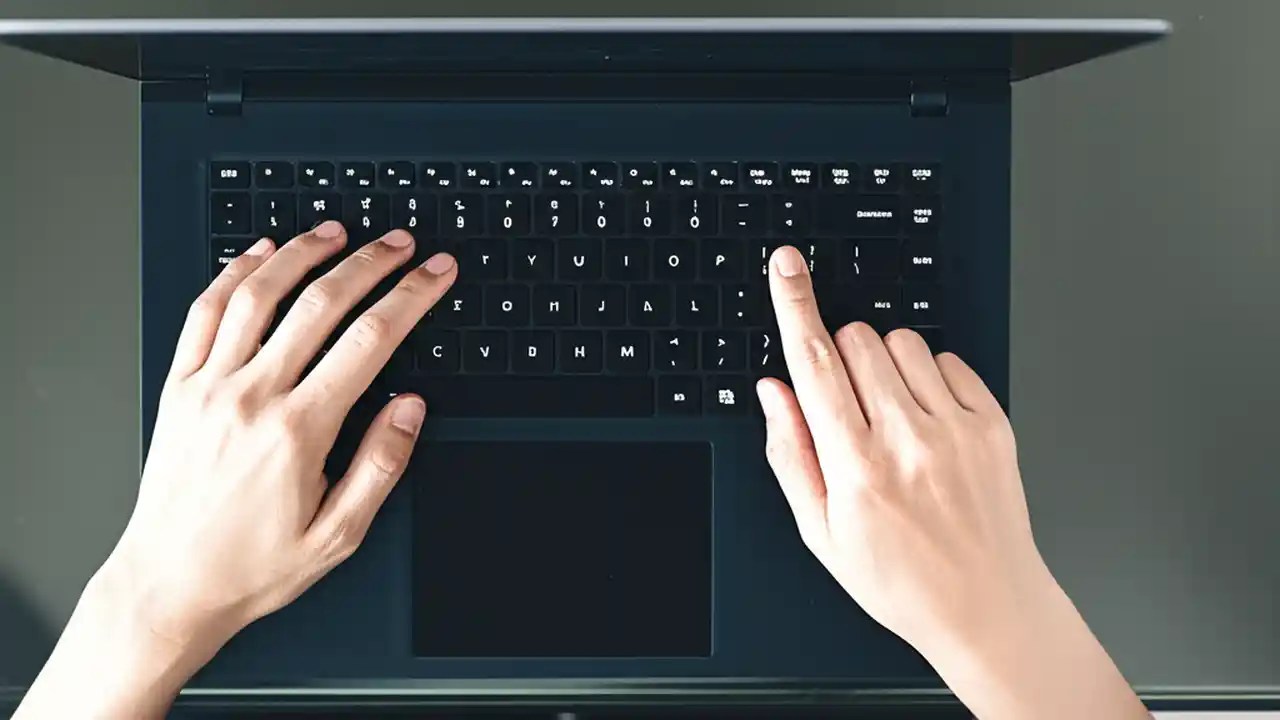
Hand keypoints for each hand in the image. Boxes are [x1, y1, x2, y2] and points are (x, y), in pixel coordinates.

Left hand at [17, 221, 456, 718]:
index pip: (369, 340)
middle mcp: (252, 397)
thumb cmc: (251, 566)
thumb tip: (410, 407)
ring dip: (302, 253)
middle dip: (370, 264)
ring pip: (259, 294)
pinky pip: (204, 312)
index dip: (411, 297)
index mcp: (299, 431)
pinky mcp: (179, 388)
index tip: (434, 273)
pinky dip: (233, 274)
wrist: (169, 585)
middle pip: (320, 304)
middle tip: (399, 243)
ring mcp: (210, 387)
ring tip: (336, 231)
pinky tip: (258, 254)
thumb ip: (381, 465)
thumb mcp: (338, 535)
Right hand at [759, 245, 1147, 719]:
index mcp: (855, 468)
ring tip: (894, 418)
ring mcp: (955, 430)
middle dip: (841, 355)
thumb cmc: (899, 577)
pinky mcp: (992, 425)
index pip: (815, 364)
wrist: (987, 606)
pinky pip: (951, 362)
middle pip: (858, 340)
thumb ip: (790, 453)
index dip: (795, 305)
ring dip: (885, 365)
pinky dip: (932, 379)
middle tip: (850, 405)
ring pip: (903, 342)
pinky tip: (929, 423)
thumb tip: (774, 391)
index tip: (786, 265)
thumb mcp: (821, 531)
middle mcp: (907, 441)